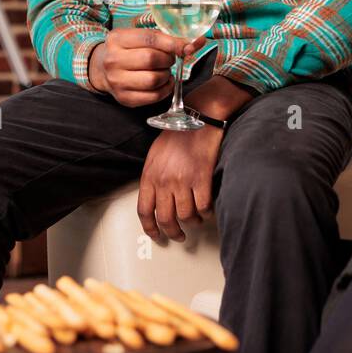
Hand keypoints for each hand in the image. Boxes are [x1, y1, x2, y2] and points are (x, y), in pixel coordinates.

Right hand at [89, 28, 205, 106]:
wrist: (103, 69)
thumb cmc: (129, 50)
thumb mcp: (141, 37)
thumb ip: (167, 38)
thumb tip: (199, 41)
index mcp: (117, 39)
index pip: (150, 38)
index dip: (172, 43)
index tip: (185, 47)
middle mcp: (113, 60)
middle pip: (152, 59)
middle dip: (168, 60)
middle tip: (169, 60)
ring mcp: (116, 81)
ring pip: (153, 79)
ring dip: (166, 75)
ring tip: (164, 71)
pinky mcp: (124, 98)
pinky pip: (153, 96)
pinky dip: (165, 90)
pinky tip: (163, 83)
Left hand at [138, 124, 223, 242]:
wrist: (198, 116)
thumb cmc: (179, 132)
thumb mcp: (156, 154)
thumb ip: (153, 177)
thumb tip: (156, 198)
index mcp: (149, 175)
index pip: (144, 210)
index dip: (150, 228)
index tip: (156, 235)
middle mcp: (164, 180)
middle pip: (165, 218)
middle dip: (172, 232)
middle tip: (178, 236)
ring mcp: (183, 180)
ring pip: (186, 216)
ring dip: (192, 222)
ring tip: (195, 219)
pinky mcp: (201, 178)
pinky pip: (203, 206)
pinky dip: (206, 212)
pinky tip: (207, 209)